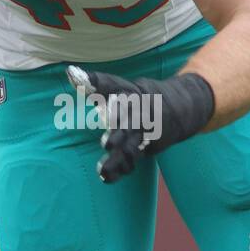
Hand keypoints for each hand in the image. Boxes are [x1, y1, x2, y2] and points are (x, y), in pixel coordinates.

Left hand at [66, 65, 213, 182]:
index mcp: (132, 92)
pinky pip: (135, 158)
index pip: (113, 86)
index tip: (80, 81)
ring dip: (119, 159)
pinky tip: (108, 177)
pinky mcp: (150, 145)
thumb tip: (69, 73)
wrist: (180, 108)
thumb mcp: (122, 86)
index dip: (97, 84)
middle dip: (119, 134)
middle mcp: (141, 110)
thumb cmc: (139, 96)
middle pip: (129, 123)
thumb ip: (98, 83)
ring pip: (132, 146)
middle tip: (107, 144)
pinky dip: (122, 169)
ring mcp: (147, 130)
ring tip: (102, 171)